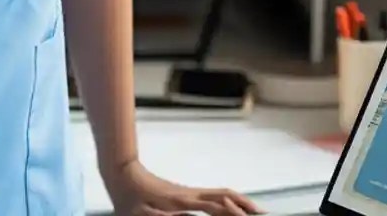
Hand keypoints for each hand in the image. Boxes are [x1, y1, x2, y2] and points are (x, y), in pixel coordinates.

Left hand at [103, 159, 263, 215]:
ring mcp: (190, 192)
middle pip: (226, 196)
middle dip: (246, 205)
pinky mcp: (187, 193)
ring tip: (256, 211)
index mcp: (182, 202)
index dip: (233, 213)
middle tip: (263, 214)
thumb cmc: (129, 200)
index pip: (215, 207)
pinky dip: (229, 200)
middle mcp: (190, 195)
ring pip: (223, 193)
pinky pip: (214, 195)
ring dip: (240, 201)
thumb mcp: (141, 214)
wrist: (123, 175)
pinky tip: (232, 207)